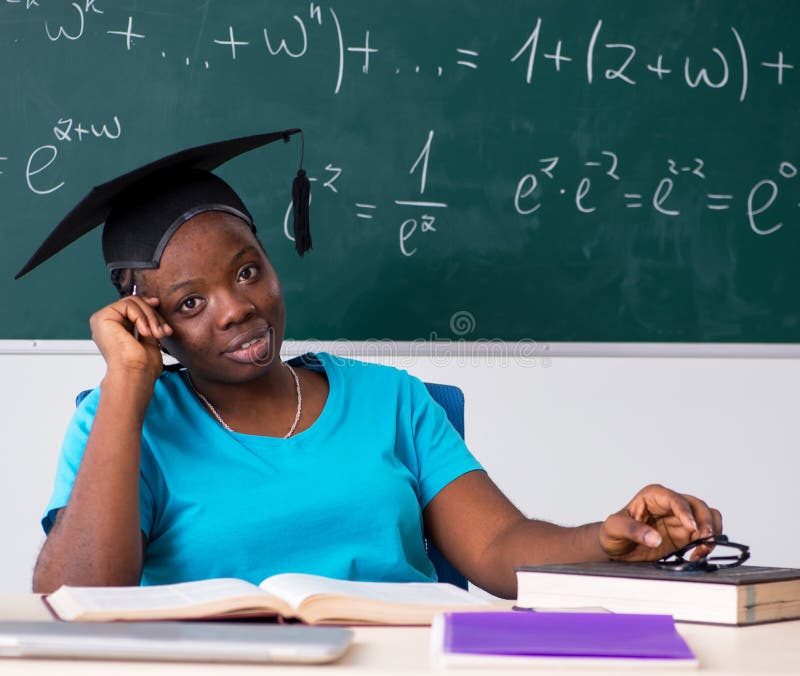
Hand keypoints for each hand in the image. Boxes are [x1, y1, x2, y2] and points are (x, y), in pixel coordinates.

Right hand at [90, 295, 171, 385]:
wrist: (136, 374)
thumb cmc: (143, 363)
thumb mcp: (149, 335)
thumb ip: (148, 318)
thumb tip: (153, 300)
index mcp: (115, 327)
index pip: (134, 307)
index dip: (151, 310)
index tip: (163, 320)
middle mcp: (107, 322)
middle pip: (135, 302)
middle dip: (154, 315)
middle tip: (163, 331)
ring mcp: (102, 319)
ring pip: (133, 302)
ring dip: (151, 317)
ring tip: (156, 334)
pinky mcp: (101, 317)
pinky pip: (128, 305)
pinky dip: (142, 317)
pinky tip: (145, 333)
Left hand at [598, 484, 722, 561]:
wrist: (616, 548)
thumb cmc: (612, 533)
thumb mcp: (614, 528)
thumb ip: (632, 530)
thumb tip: (654, 538)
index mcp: (652, 496)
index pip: (674, 499)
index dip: (685, 512)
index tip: (692, 528)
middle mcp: (669, 505)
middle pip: (697, 505)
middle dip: (705, 522)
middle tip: (705, 540)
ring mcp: (679, 519)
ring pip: (707, 517)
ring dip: (712, 531)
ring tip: (703, 549)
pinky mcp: (685, 535)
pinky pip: (705, 534)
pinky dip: (708, 543)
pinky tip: (697, 554)